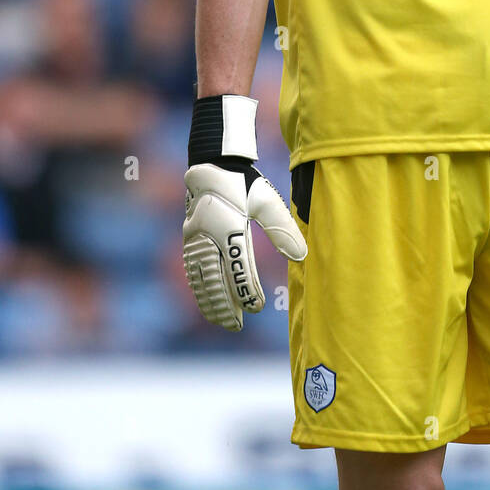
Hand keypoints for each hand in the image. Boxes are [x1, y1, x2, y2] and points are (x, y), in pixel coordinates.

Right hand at [183, 160, 306, 329]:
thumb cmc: (244, 182)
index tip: (256, 307)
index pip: (238, 267)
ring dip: (210, 301)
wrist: (212, 163)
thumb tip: (301, 256)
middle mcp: (208, 234)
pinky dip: (198, 287)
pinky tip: (205, 300)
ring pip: (200, 277)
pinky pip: (191, 268)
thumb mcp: (267, 201)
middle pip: (215, 279)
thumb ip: (283, 229)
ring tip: (222, 321)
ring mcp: (195, 236)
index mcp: (229, 226)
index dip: (246, 290)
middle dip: (225, 305)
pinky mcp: (189, 236)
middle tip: (237, 326)